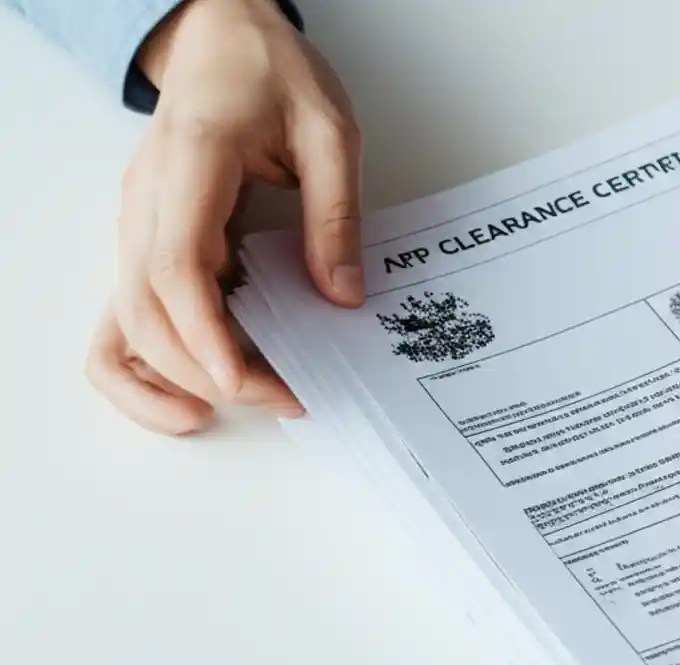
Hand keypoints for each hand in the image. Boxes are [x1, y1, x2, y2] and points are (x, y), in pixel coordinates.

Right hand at [86, 0, 363, 432]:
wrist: (220, 37)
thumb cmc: (270, 71)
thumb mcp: (329, 130)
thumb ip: (336, 214)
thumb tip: (343, 297)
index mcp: (191, 162)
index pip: (177, 265)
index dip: (204, 333)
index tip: (239, 380)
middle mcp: (147, 199)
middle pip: (145, 307)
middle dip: (205, 369)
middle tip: (283, 397)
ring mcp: (138, 221)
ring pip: (126, 317)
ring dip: (173, 374)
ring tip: (246, 403)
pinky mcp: (147, 236)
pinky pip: (130, 309)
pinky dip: (150, 358)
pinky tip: (199, 388)